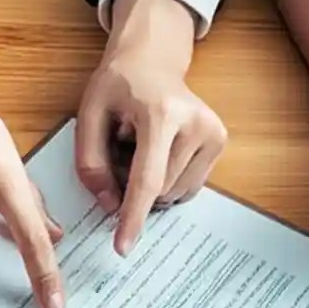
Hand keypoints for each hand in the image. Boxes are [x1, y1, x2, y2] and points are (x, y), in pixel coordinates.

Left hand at [75, 0, 226, 254]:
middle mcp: (195, 123)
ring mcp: (213, 132)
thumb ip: (90, 163)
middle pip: (157, 189)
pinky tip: (161, 151)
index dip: (133, 216)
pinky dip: (167, 179)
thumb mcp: (88, 114)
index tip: (123, 247)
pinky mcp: (220, 141)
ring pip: (173, 193)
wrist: (152, 61)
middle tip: (122, 149)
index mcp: (161, 113)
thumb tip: (110, 205)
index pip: (147, 179)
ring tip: (143, 146)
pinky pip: (187, 186)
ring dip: (151, 182)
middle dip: (133, 184)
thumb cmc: (118, 86)